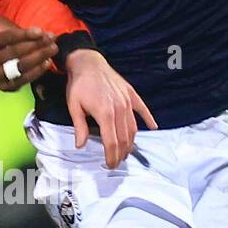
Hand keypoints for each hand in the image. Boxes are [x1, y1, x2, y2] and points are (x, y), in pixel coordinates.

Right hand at [0, 16, 57, 90]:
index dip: (24, 34)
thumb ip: (15, 27)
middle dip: (35, 45)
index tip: (41, 31)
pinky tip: (46, 62)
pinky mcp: (4, 87)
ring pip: (19, 67)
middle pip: (13, 52)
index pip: (5, 38)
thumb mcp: (3, 26)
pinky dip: (37, 71)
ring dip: (39, 57)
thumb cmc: (3, 38)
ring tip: (52, 49)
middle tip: (51, 39)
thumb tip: (40, 34)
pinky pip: (23, 80)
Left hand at [65, 50, 156, 167]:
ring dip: (131, 142)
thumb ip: (79, 127)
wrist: (88, 62)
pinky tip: (153, 127)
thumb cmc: (79, 85)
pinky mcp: (131, 94)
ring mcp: (127, 101)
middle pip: (124, 138)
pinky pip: (142, 109)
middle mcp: (119, 109)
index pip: (111, 142)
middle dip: (121, 154)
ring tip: (126, 152)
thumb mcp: (74, 106)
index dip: (111, 156)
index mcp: (105, 114)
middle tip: (117, 162)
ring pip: (133, 128)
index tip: (110, 165)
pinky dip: (148, 119)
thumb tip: (80, 145)